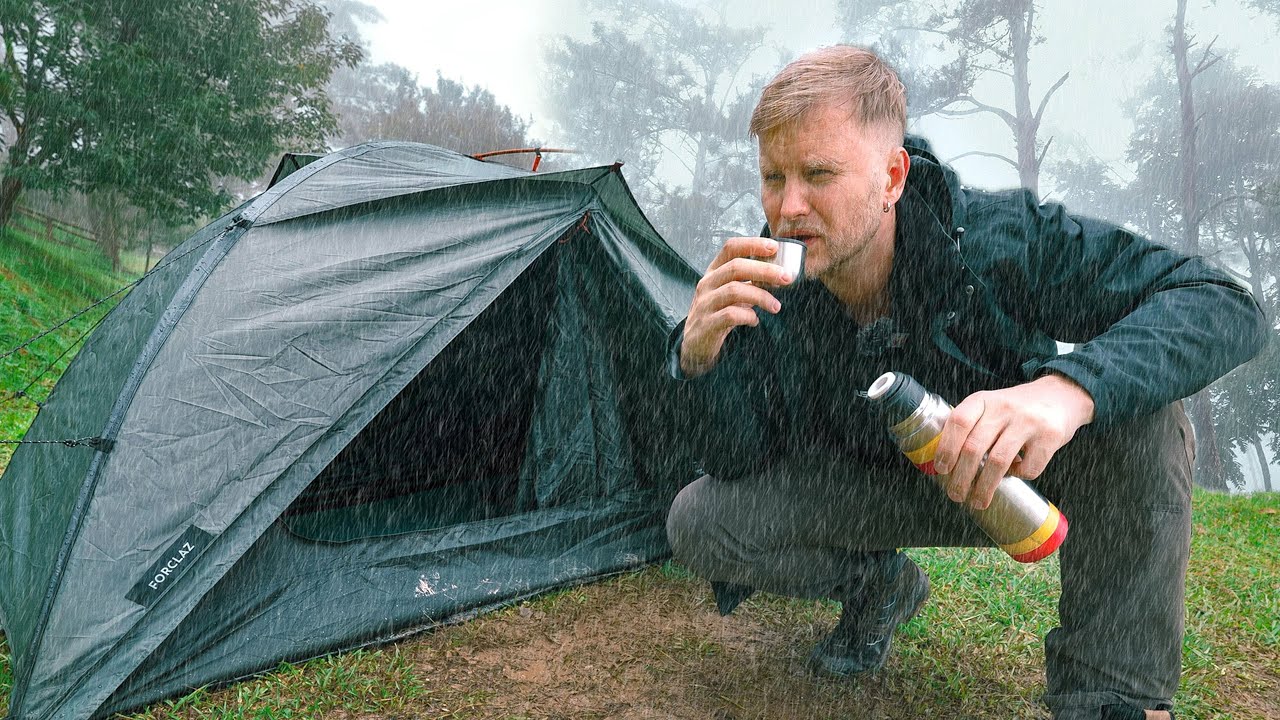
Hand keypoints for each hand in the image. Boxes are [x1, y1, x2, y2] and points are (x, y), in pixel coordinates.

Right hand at [679, 237, 795, 377]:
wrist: (695, 344)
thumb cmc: (717, 314)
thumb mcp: (730, 293)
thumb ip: (749, 282)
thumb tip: (780, 274)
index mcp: (714, 272)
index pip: (731, 248)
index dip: (752, 244)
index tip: (774, 247)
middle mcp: (707, 283)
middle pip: (736, 267)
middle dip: (764, 270)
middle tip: (786, 277)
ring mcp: (705, 303)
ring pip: (734, 290)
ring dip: (761, 296)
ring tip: (776, 306)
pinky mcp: (706, 323)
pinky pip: (730, 315)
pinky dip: (748, 316)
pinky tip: (755, 321)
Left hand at [933, 374, 1094, 509]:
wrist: (1060, 395)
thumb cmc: (1016, 409)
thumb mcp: (989, 406)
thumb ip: (970, 427)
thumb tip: (946, 464)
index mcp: (983, 400)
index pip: (958, 422)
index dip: (946, 448)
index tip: (941, 469)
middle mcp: (1003, 407)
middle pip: (974, 447)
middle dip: (961, 477)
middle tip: (955, 494)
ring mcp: (1028, 421)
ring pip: (998, 462)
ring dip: (984, 487)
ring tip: (977, 501)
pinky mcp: (1050, 436)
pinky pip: (1028, 467)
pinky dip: (1018, 476)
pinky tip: (1015, 473)